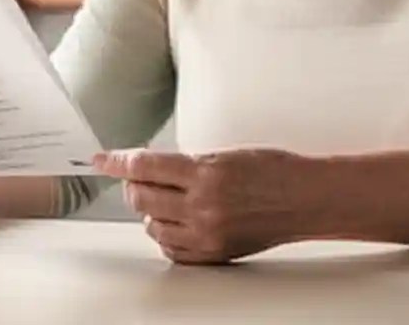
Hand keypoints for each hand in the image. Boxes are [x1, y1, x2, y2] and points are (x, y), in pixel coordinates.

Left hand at [93, 148, 313, 264]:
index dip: (117, 161)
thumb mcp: (225, 155)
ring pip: (152, 225)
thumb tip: (151, 169)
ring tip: (165, 200)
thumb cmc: (273, 171)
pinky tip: (174, 223)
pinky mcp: (214, 253)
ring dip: (150, 211)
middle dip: (132, 184)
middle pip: (141, 196)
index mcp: (205, 174)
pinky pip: (172, 249)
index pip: (144, 165)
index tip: (102, 159)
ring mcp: (207, 233)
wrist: (306, 199)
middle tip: (137, 177)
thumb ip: (187, 165)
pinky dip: (166, 235)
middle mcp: (202, 206)